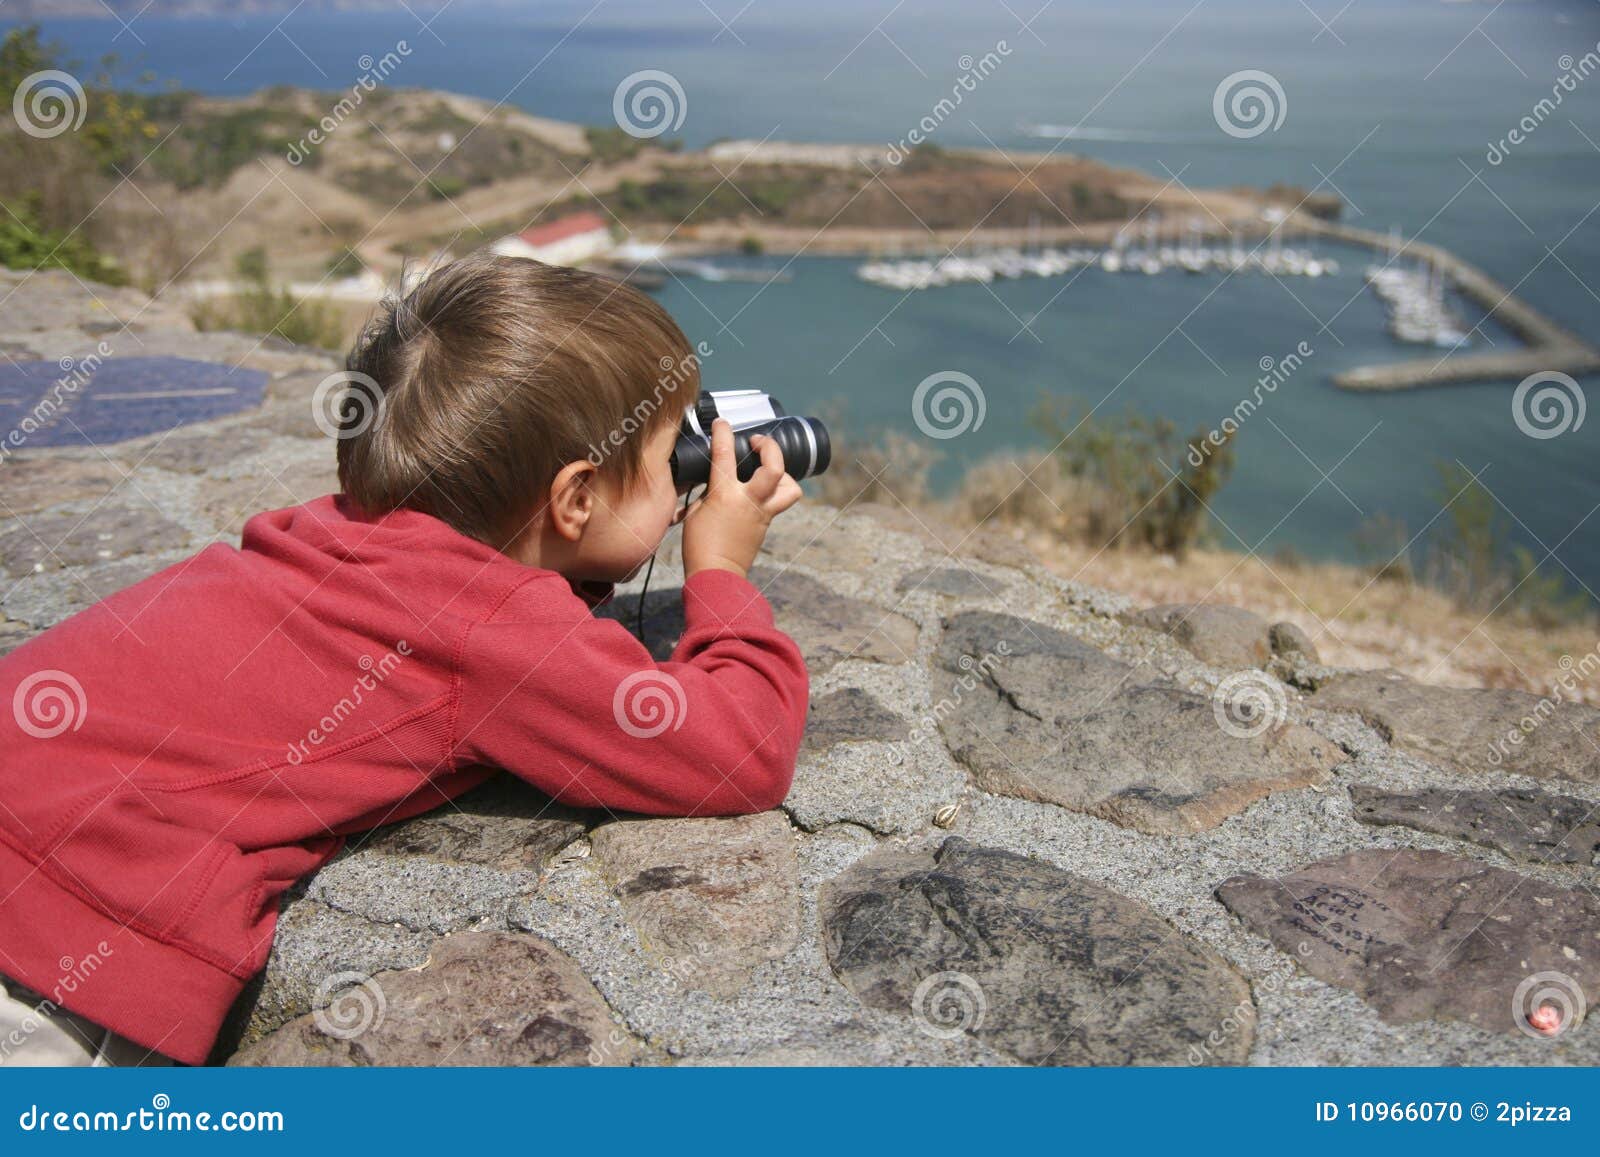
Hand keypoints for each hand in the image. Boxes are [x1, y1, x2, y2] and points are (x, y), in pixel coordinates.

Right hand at [680, 418, 802, 578]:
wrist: (716, 575)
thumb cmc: (699, 546)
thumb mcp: (694, 513)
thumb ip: (705, 495)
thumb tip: (710, 487)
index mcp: (725, 495)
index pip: (725, 455)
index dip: (724, 433)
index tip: (722, 423)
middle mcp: (749, 501)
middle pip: (775, 467)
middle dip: (770, 447)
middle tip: (758, 441)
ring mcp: (762, 513)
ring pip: (790, 488)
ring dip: (784, 473)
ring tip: (769, 468)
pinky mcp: (766, 524)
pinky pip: (779, 502)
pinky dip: (775, 491)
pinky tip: (760, 490)